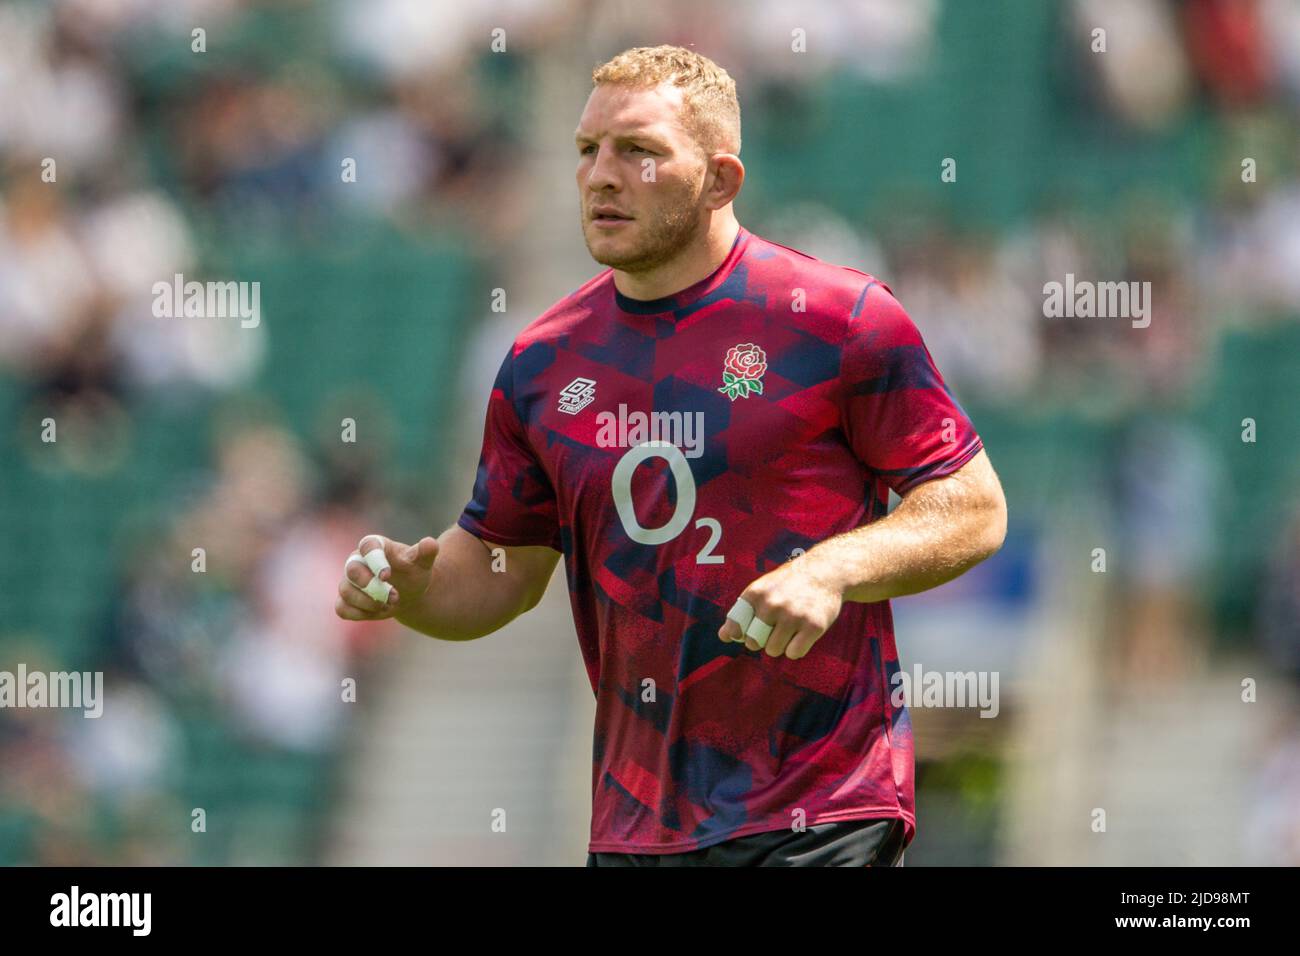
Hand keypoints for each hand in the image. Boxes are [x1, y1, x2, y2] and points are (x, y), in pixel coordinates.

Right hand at [335, 534, 438, 620]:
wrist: (408, 591)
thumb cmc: (413, 571)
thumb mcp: (423, 562)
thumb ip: (426, 552)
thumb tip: (430, 543)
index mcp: (375, 546)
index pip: (368, 545)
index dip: (375, 560)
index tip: (387, 576)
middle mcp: (357, 561)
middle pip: (351, 570)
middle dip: (371, 586)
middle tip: (394, 596)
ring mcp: (349, 581)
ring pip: (346, 591)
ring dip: (369, 602)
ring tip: (390, 605)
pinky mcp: (345, 600)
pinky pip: (342, 608)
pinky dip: (360, 613)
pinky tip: (378, 612)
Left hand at [718, 560, 843, 659]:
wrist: (826, 571)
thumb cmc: (789, 584)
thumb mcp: (762, 590)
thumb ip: (742, 612)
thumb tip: (724, 637)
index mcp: (755, 594)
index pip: (736, 626)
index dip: (742, 631)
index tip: (753, 626)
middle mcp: (772, 604)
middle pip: (753, 642)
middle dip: (762, 640)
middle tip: (775, 627)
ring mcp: (793, 615)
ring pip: (773, 650)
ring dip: (780, 645)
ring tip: (790, 629)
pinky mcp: (813, 626)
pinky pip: (794, 653)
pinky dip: (797, 649)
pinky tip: (802, 634)